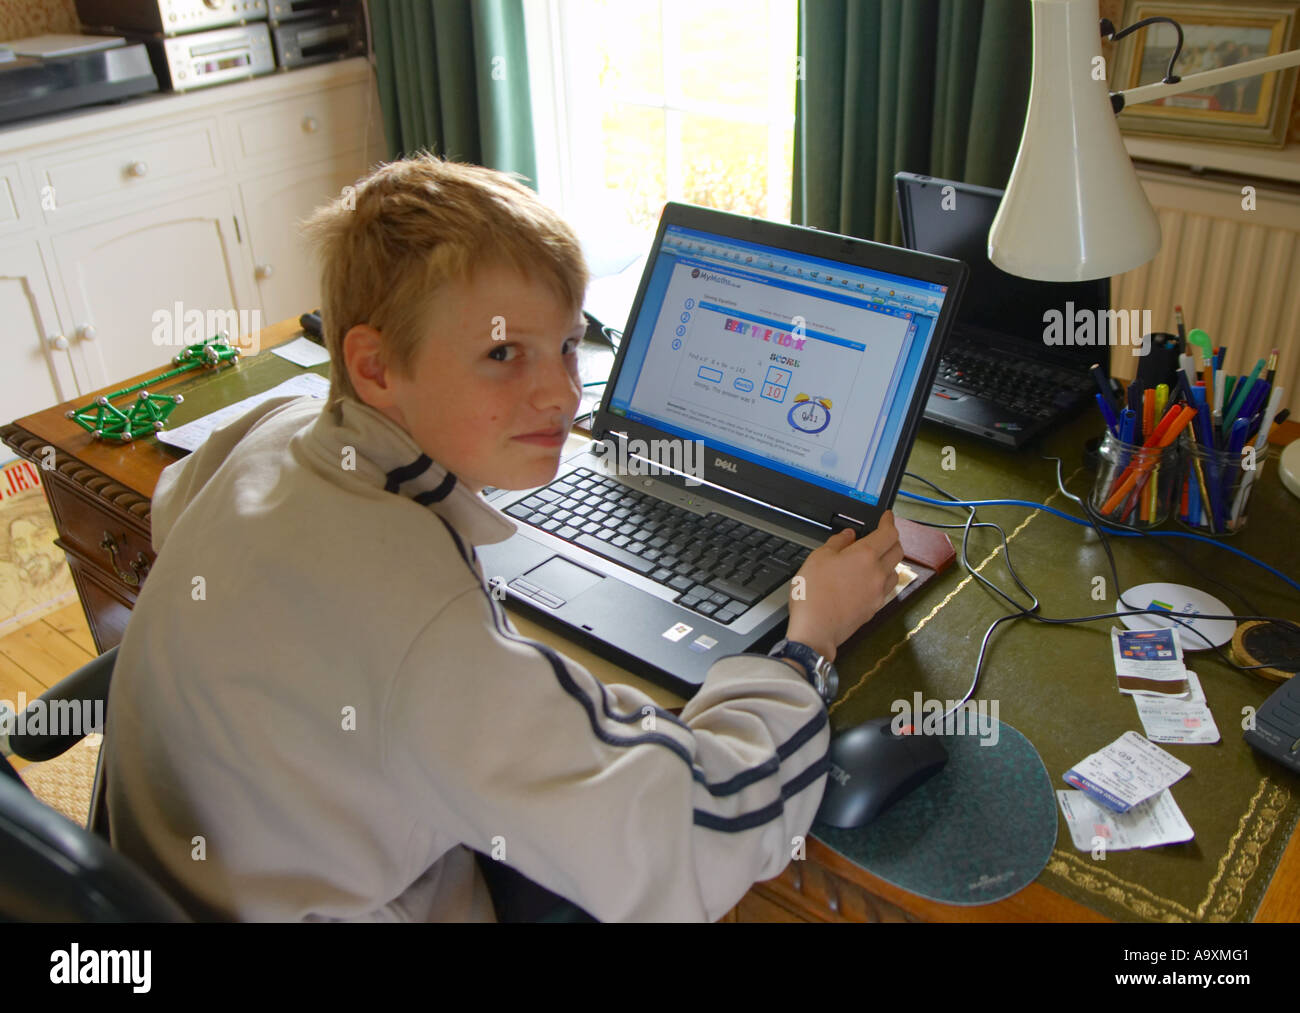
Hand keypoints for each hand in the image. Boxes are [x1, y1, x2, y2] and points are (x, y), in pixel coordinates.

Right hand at [785, 511, 903, 663]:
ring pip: (895, 571)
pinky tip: (869, 580)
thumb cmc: (813, 594)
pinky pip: (886, 588)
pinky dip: (882, 579)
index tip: (887, 516)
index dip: (890, 521)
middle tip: (882, 535)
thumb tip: (849, 535)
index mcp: (865, 555)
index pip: (889, 533)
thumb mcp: (817, 558)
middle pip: (898, 551)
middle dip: (892, 539)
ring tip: (875, 559)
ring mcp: (879, 592)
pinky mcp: (875, 607)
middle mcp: (878, 573)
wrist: (816, 630)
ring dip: (889, 561)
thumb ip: (837, 543)